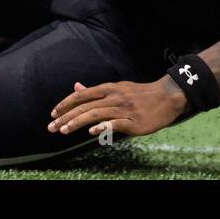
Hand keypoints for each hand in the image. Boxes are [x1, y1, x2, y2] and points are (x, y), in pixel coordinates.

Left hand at [48, 78, 188, 138]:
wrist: (167, 97)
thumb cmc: (140, 94)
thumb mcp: (117, 88)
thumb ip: (96, 91)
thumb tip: (76, 87)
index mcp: (109, 88)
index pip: (82, 95)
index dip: (66, 103)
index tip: (53, 114)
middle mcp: (114, 97)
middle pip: (85, 106)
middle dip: (66, 117)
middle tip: (51, 127)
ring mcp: (124, 109)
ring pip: (96, 114)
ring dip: (78, 122)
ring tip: (64, 131)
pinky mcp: (133, 121)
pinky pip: (115, 123)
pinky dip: (103, 127)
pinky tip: (92, 132)